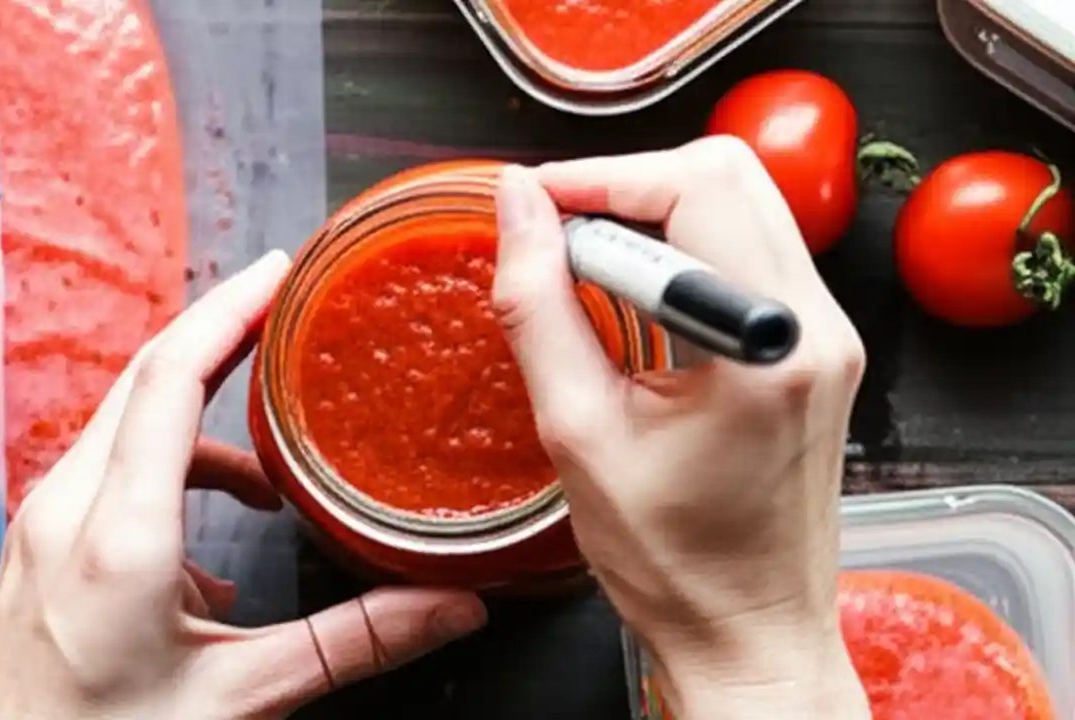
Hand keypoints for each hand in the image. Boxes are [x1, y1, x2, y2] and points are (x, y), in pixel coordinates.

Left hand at [0, 251, 486, 719]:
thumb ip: (350, 643)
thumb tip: (447, 607)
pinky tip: (211, 558)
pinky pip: (111, 477)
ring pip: (129, 431)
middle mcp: (67, 511)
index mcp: (119, 536)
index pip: (170, 378)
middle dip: (222, 339)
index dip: (228, 310)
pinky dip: (171, 482)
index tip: (281, 270)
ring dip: (203, 431)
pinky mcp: (40, 549)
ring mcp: (43, 527)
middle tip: (288, 313)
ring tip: (271, 480)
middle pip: (147, 383)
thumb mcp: (237, 696)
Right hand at [492, 139, 868, 718]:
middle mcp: (819, 326)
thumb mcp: (578, 433)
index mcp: (769, 347)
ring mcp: (827, 336)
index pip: (695, 188)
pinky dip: (680, 254)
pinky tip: (631, 303)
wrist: (750, 633)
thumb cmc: (675, 562)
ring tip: (586, 273)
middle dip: (627, 186)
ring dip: (651, 217)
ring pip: (740, 205)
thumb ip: (540, 306)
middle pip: (728, 175)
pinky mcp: (816, 350)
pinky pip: (748, 254)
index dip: (600, 177)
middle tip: (558, 234)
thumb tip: (516, 209)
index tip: (533, 203)